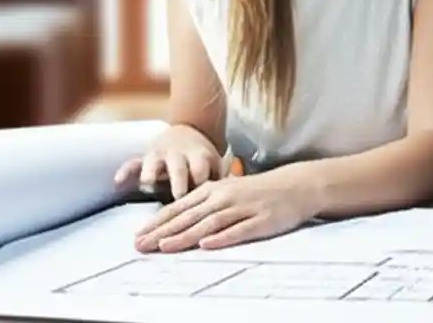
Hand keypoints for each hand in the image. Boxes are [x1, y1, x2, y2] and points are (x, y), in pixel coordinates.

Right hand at [113, 124, 224, 200]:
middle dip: (178, 181)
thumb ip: (220, 182)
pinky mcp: (144, 157)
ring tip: (148, 185)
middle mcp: (178, 154)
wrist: (188, 129)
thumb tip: (234, 204)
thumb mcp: (215, 164)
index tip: (202, 203)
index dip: (201, 184)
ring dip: (150, 172)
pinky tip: (118, 182)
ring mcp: (159, 155)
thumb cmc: (203, 156)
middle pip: (178, 167)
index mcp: (198, 156)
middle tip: (178, 197)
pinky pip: (132, 163)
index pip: (201, 170)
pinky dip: (125, 171)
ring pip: (153, 162)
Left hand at [134, 170, 319, 252]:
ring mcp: (242, 209)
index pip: (179, 207)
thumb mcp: (227, 191)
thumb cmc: (257, 191)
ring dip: (186, 235)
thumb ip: (204, 204)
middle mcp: (224, 197)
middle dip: (162, 231)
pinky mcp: (261, 221)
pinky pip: (239, 230)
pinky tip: (208, 245)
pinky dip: (222, 237)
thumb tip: (177, 220)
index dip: (157, 222)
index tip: (138, 235)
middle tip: (141, 245)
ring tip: (166, 246)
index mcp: (213, 189)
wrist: (295, 185)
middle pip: (188, 216)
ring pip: (209, 223)